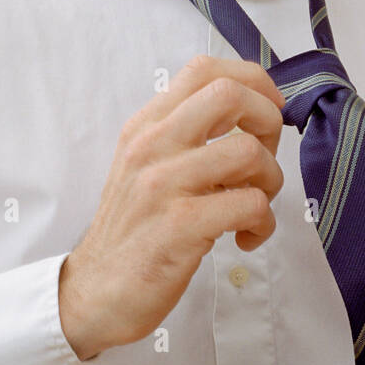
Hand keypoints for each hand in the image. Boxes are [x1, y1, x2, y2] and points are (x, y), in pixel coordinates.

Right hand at [59, 55, 286, 360]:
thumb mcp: (150, 168)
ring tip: (254, 207)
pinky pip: (249, 203)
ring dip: (270, 181)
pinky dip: (263, 222)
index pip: (204, 70)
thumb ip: (189, 137)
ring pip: (248, 152)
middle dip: (267, 122)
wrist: (94, 294)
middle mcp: (151, 146)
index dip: (252, 82)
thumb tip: (254, 113)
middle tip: (263, 161)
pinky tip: (246, 237)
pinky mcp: (178, 226)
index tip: (266, 112)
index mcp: (146, 126)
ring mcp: (162, 185)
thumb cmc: (137, 231)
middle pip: (229, 95)